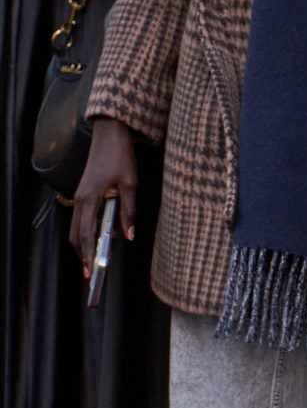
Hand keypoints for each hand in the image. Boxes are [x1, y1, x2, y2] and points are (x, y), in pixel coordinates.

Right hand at [70, 118, 137, 274]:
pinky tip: (101, 239)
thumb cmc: (120, 156)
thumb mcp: (130, 183)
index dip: (88, 254)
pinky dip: (87, 231)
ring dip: (84, 244)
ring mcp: (80, 196)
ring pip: (76, 227)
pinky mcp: (84, 193)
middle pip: (75, 234)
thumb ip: (128, 210)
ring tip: (96, 261)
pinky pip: (82, 217)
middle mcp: (80, 198)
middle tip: (92, 274)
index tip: (92, 272)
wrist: (110, 133)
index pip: (85, 233)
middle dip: (82, 255)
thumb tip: (128, 236)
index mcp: (90, 197)